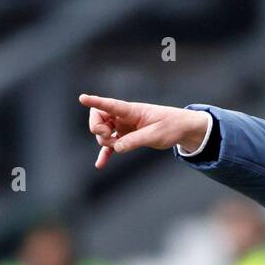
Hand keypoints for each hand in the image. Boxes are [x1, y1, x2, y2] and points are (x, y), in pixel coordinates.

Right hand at [78, 93, 209, 169]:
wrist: (181, 129)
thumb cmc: (170, 126)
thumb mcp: (155, 135)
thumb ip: (134, 140)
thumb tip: (116, 147)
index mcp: (131, 110)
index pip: (110, 104)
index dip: (95, 102)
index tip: (82, 98)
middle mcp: (124, 117)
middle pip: (99, 117)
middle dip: (98, 128)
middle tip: (109, 138)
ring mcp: (124, 127)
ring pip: (103, 132)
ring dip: (105, 141)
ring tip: (117, 147)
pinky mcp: (127, 137)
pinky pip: (112, 145)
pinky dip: (106, 154)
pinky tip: (100, 165)